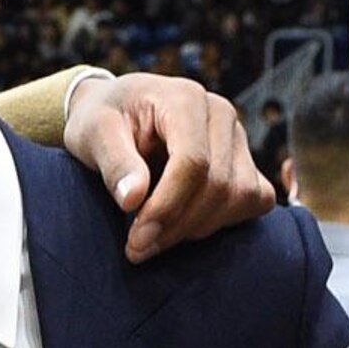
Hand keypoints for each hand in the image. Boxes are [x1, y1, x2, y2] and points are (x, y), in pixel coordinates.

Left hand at [66, 73, 272, 261]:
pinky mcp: (246, 160)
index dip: (167, 207)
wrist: (118, 112)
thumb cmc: (103, 120)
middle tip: (138, 248)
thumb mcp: (92, 134)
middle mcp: (221, 114)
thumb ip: (113, 162)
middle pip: (219, 184)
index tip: (137, 239)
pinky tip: (186, 224)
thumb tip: (133, 198)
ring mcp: (238, 137)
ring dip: (199, 227)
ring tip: (157, 235)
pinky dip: (226, 220)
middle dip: (178, 225)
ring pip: (240, 196)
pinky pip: (256, 199)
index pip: (193, 162)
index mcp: (185, 99)